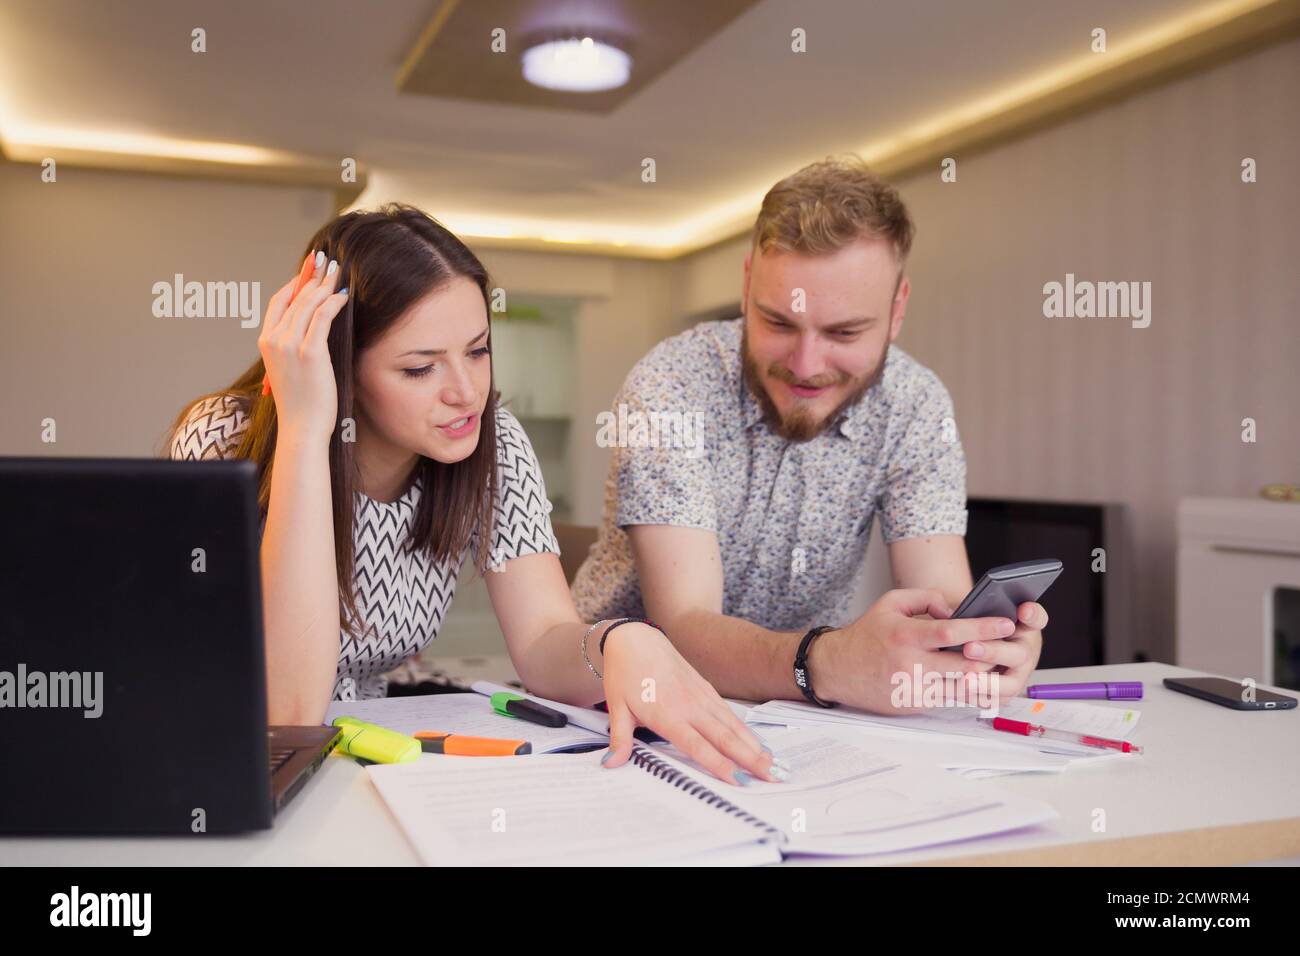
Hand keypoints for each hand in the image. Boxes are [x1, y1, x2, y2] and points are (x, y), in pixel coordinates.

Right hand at [257, 251, 347, 441]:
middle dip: (314, 277)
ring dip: (325, 285)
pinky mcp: (310, 352)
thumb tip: (312, 324)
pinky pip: (322, 317)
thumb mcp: (290, 367)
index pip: (278, 301)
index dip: (295, 283)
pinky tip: (343, 296)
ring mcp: (290, 345)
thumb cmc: (301, 402)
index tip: (310, 270)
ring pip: (308, 303)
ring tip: (339, 274)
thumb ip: (294, 344)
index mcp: (266, 341)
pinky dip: (333, 302)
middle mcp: (274, 339)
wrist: (301, 426)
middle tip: (329, 263)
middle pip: (295, 297)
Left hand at [599, 622, 783, 785]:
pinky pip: (729, 713)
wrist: (635, 640)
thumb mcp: (616, 708)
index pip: (698, 746)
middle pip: (725, 737)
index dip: (719, 764)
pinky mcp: (706, 689)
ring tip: (775, 766)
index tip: (739, 781)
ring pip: (733, 725)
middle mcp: (689, 706)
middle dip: (751, 759)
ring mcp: (701, 696)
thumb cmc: (624, 675)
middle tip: (773, 778)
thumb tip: (610, 765)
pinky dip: (746, 730)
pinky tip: (758, 743)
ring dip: (755, 746)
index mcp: (667, 714)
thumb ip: (619, 740)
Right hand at [809, 589, 1016, 713]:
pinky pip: (951, 697)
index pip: (952, 632)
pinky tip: (975, 677)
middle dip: (992, 656)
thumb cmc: (867, 635)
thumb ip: (926, 598)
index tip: (1006, 623)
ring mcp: (914, 688)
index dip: (983, 627)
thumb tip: (956, 609)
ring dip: (983, 675)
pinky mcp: (915, 705)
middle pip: (966, 664)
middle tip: (1010, 646)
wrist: (837, 669)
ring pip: (963, 686)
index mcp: (906, 636)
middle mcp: (911, 665)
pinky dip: (966, 687)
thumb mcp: (891, 603)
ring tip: (998, 663)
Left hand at [960, 601, 1045, 701]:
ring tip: (966, 680)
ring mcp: (1018, 676)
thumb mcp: (981, 614)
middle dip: (993, 651)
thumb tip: (953, 612)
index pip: (1036, 618)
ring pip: (1009, 684)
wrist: (977, 651)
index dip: (1032, 615)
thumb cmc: (979, 628)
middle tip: (969, 648)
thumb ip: (977, 612)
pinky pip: (994, 700)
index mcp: (1024, 628)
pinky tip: (958, 693)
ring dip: (987, 682)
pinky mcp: (1005, 694)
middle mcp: (1025, 652)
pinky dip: (976, 697)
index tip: (1023, 609)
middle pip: (1018, 654)